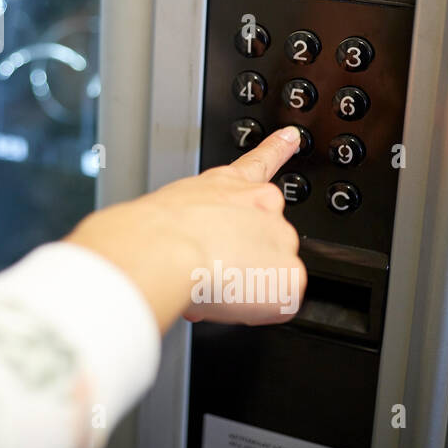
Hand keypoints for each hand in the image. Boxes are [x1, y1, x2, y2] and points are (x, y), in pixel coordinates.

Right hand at [65, 127, 305, 331]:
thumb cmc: (156, 230)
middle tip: (209, 268)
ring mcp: (279, 236)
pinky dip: (257, 309)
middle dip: (239, 259)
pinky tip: (236, 301)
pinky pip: (280, 299)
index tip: (291, 137)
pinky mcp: (288, 274)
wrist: (166, 247)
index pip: (259, 163)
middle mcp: (259, 203)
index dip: (278, 149)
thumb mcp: (173, 210)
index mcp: (225, 184)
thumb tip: (200, 258)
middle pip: (261, 238)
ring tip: (210, 285)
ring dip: (241, 285)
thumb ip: (194, 223)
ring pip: (267, 272)